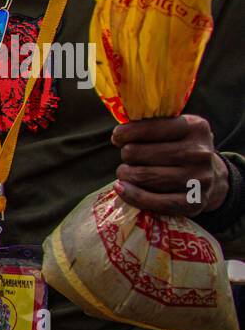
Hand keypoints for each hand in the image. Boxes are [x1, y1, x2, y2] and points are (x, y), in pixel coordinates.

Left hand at [112, 115, 227, 216]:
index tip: (118, 137)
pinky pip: (153, 201)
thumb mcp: (175, 131)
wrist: (210, 179)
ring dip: (125, 175)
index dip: (126, 133)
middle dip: (126, 156)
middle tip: (128, 159)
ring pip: (142, 176)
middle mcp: (199, 153)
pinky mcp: (193, 203)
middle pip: (139, 154)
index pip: (150, 128)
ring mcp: (198, 179)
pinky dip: (131, 195)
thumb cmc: (181, 151)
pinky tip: (121, 188)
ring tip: (126, 173)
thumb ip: (150, 127)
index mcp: (195, 128)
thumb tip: (119, 136)